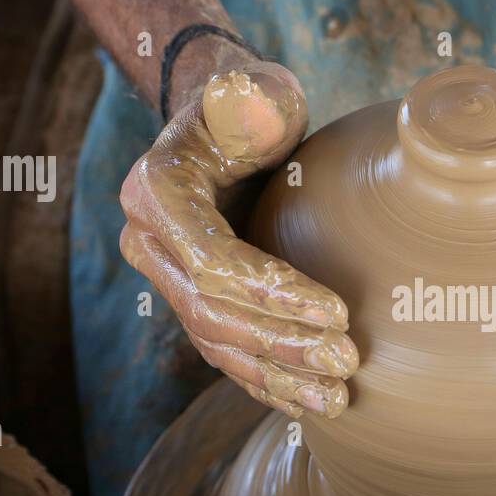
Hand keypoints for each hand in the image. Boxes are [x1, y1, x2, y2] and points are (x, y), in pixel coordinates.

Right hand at [118, 60, 357, 418]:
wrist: (227, 125)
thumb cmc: (250, 104)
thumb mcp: (256, 91)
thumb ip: (255, 100)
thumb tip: (255, 111)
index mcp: (157, 192)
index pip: (214, 260)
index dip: (273, 293)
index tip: (339, 310)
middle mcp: (149, 242)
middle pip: (214, 313)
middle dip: (283, 343)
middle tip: (346, 359)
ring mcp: (168, 278)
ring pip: (218, 343)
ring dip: (279, 375)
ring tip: (338, 398)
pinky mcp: (194, 299)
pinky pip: (226, 351)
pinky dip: (266, 381)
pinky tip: (306, 404)